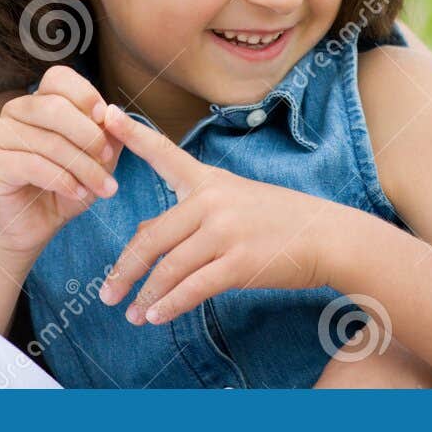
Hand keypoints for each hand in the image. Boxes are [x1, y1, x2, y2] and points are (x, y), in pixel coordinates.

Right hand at [0, 66, 121, 255]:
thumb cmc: (65, 186)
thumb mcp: (96, 159)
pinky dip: (62, 180)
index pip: (58, 78)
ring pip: (49, 141)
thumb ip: (108, 135)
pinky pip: (33, 165)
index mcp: (39, 100)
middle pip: (55, 107)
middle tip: (108, 159)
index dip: (84, 95)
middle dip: (89, 135)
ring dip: (83, 167)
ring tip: (102, 187)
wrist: (33, 225)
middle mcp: (15, 111)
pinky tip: (78, 193)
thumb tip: (113, 114)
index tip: (104, 118)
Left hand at [97, 104, 346, 323]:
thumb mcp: (231, 204)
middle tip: (105, 293)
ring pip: (169, 268)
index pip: (165, 153)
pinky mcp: (239, 262)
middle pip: (152, 237)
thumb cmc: (276, 219)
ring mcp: (226, 231)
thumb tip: (140, 237)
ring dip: (146, 296)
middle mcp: (212, 201)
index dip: (134, 134)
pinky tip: (157, 317)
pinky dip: (170, 306)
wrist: (326, 236)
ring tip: (131, 314)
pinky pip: (193, 288)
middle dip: (124, 270)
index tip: (107, 114)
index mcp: (208, 180)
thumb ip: (185, 216)